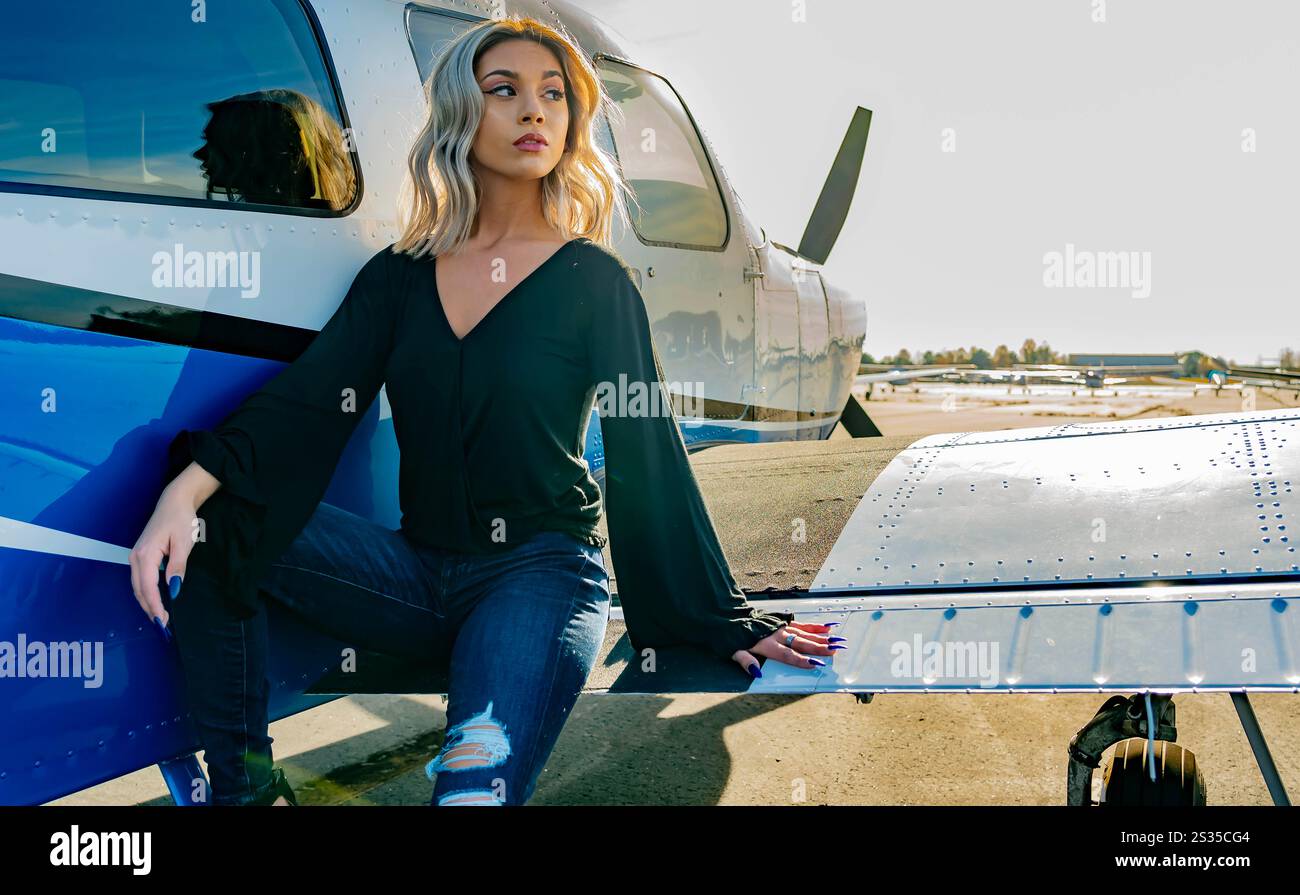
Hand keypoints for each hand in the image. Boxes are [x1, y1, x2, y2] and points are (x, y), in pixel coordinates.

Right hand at [129, 485, 200, 631]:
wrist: (174, 501)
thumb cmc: (181, 519)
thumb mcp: (184, 543)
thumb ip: (178, 567)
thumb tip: (173, 589)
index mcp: (145, 554)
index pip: (147, 587)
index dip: (154, 606)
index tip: (162, 621)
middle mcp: (136, 557)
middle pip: (139, 590)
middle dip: (149, 609)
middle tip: (162, 627)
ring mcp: (136, 557)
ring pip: (138, 586)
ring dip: (147, 603)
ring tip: (159, 618)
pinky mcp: (140, 556)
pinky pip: (141, 579)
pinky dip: (146, 593)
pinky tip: (155, 601)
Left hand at [731, 621, 842, 677]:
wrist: (730, 615)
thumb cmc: (732, 635)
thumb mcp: (733, 650)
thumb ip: (745, 661)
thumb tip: (755, 672)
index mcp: (766, 645)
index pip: (787, 655)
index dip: (801, 660)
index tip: (816, 664)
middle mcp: (777, 635)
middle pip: (801, 643)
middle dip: (819, 648)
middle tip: (834, 650)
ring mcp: (781, 627)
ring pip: (804, 633)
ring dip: (821, 638)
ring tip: (836, 640)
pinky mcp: (782, 621)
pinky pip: (801, 624)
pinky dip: (814, 626)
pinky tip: (826, 627)